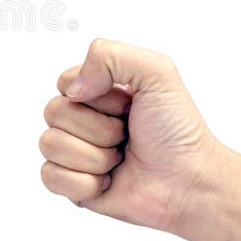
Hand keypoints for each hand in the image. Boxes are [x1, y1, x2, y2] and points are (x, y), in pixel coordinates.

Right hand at [39, 39, 218, 231]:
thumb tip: (72, 90)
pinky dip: (83, 182)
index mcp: (96, 90)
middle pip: (53, 112)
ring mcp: (75, 152)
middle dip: (98, 128)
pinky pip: (50, 176)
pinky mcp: (72, 185)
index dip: (96, 97)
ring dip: (93, 157)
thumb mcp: (156, 72)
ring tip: (119, 160)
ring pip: (50, 144)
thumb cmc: (177, 130)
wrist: (190, 182)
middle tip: (126, 136)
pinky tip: (108, 182)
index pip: (65, 83)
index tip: (127, 106)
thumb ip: (109, 55)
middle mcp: (81, 119)